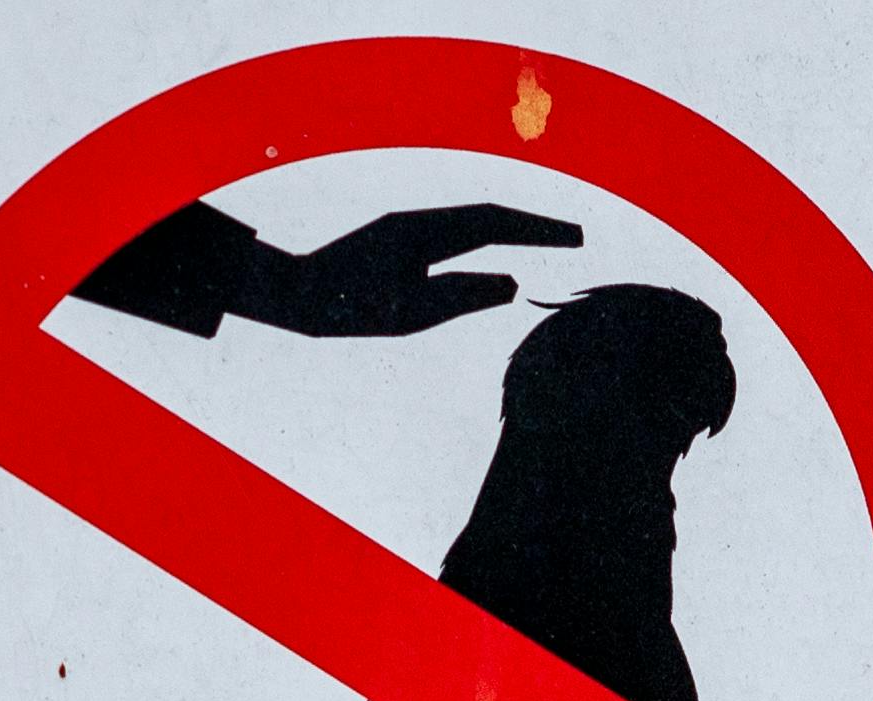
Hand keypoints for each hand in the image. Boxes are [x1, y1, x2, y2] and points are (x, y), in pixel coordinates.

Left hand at [242, 204, 585, 338]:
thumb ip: (463, 296)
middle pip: (488, 215)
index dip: (538, 229)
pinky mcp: (401, 244)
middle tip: (578, 235)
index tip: (577, 237)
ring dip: (513, 229)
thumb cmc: (346, 309)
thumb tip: (511, 283)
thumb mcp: (410, 312)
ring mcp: (409, 231)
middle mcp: (418, 222)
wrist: (294, 298)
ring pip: (472, 224)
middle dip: (535, 225)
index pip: (494, 223)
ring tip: (550, 241)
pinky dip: (486, 240)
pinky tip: (499, 253)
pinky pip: (455, 238)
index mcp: (423, 231)